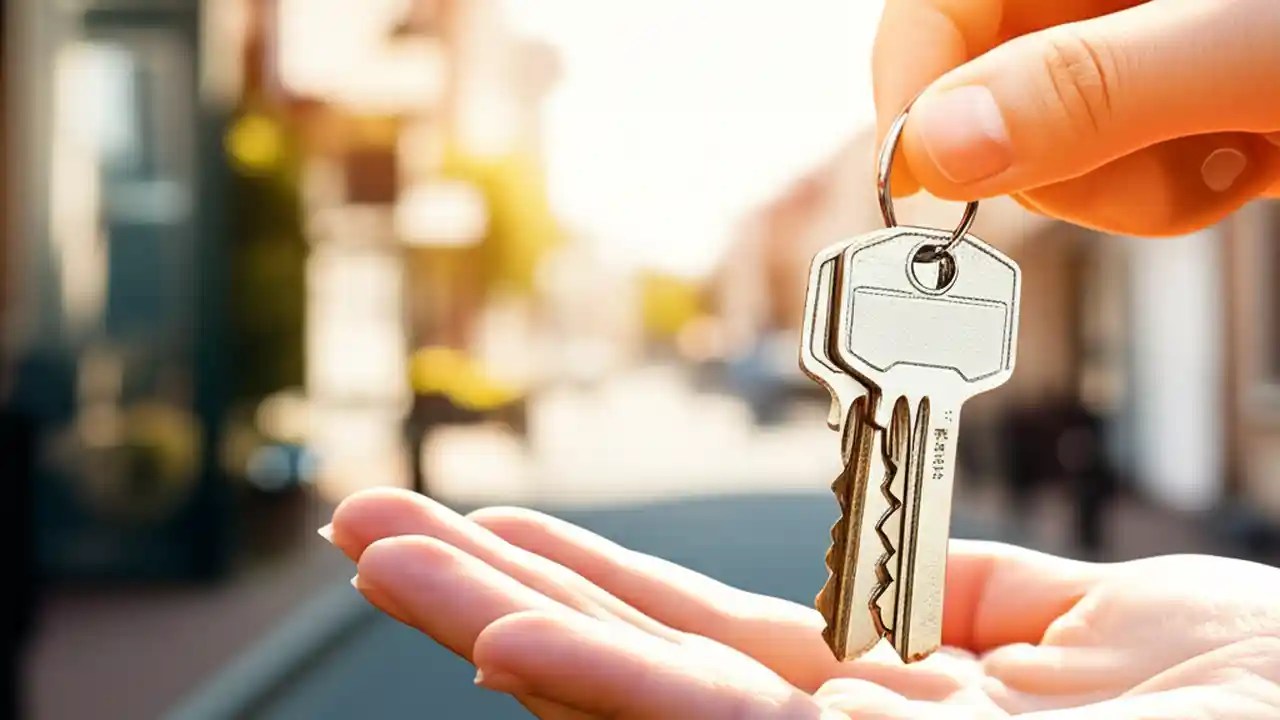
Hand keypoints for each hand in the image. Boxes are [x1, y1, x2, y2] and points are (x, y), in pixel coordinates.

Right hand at [323, 488, 1279, 717]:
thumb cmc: (1265, 702)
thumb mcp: (1111, 630)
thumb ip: (981, 606)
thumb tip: (890, 581)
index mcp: (902, 718)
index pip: (710, 648)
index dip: (597, 586)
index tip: (502, 531)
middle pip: (641, 672)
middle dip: (499, 597)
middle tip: (377, 535)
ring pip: (645, 707)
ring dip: (507, 630)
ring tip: (390, 567)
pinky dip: (606, 692)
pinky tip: (512, 637)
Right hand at [873, 0, 1279, 235]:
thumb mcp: (1239, 46)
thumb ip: (1086, 88)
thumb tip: (938, 146)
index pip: (937, 4)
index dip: (909, 87)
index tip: (910, 181)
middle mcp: (1100, 2)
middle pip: (987, 96)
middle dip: (1060, 158)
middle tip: (1156, 151)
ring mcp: (1135, 59)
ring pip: (1049, 157)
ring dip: (1134, 187)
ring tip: (1240, 150)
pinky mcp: (1169, 113)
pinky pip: (1113, 180)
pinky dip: (1173, 193)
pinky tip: (1251, 158)